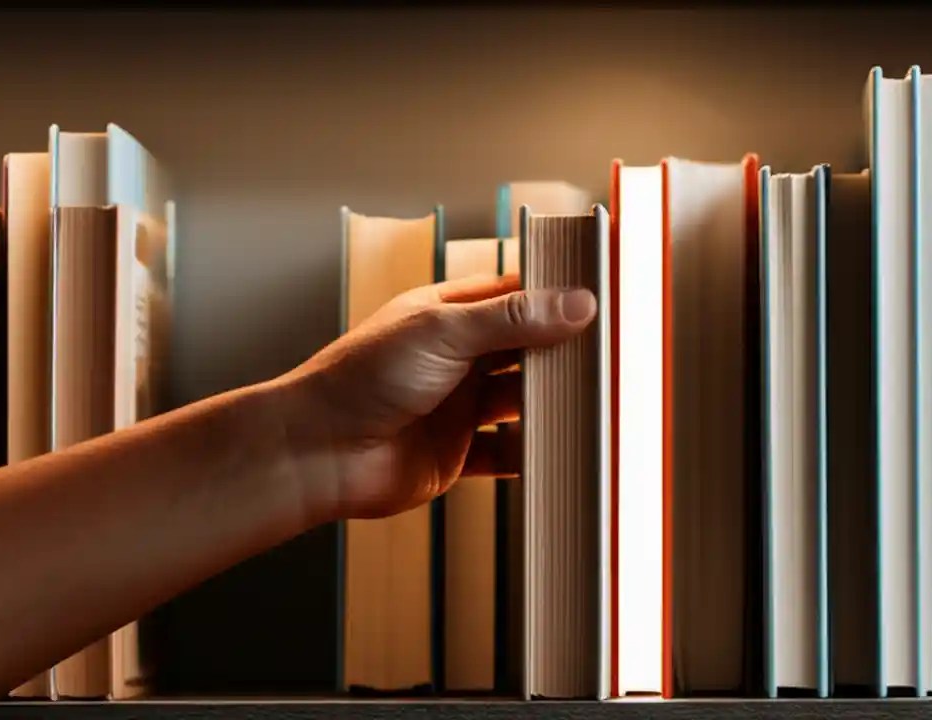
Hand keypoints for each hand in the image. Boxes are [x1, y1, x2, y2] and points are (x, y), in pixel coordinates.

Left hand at [276, 273, 595, 520]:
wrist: (316, 455)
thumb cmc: (362, 379)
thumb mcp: (444, 333)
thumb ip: (513, 319)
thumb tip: (578, 302)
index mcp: (449, 315)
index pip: (517, 296)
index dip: (559, 297)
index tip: (605, 298)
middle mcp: (457, 359)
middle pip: (527, 350)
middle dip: (565, 354)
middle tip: (615, 355)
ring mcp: (459, 407)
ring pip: (523, 401)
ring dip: (555, 404)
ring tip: (598, 403)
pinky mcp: (459, 454)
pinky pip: (509, 453)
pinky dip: (536, 453)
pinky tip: (564, 452)